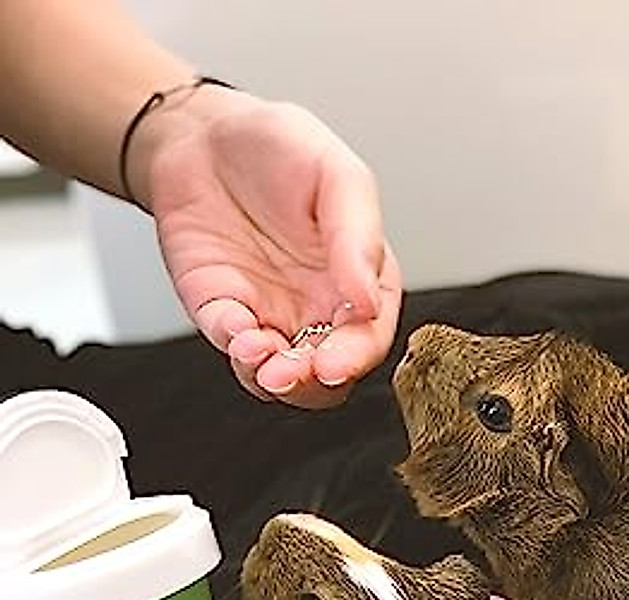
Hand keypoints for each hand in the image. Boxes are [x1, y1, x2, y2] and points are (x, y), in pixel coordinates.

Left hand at [134, 87, 400, 407]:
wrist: (205, 132)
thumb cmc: (282, 148)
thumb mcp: (338, 175)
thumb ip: (358, 235)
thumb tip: (369, 300)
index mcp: (363, 282)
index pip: (369, 338)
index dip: (354, 359)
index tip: (333, 364)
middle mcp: (321, 309)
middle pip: (327, 375)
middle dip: (309, 384)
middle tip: (289, 373)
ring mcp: (272, 315)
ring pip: (280, 377)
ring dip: (269, 379)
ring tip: (256, 356)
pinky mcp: (224, 311)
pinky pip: (231, 345)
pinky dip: (232, 346)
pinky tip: (234, 329)